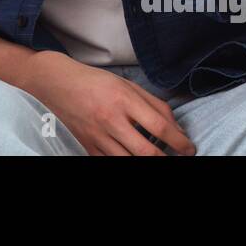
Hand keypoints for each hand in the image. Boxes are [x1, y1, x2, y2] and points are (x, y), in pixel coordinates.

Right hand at [26, 51, 195, 155]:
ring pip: (129, 162)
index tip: (189, 148)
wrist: (56, 84)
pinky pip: (111, 163)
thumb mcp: (128, 85)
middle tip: (177, 158)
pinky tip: (133, 156)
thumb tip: (177, 130)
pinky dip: (126, 162)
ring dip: (148, 163)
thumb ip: (155, 105)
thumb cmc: (96, 82)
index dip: (180, 142)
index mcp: (123, 99)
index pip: (160, 127)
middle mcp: (110, 119)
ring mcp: (97, 136)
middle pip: (147, 152)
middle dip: (167, 160)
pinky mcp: (87, 147)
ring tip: (157, 157)